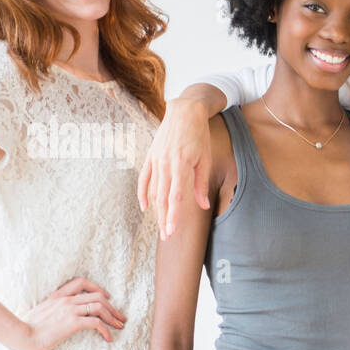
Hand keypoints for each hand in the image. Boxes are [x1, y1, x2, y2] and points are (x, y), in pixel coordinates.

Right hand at [17, 276, 124, 349]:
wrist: (21, 336)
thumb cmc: (24, 326)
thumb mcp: (32, 310)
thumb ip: (37, 305)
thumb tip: (31, 306)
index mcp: (57, 295)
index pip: (81, 281)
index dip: (98, 288)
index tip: (107, 299)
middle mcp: (65, 299)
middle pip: (98, 296)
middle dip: (113, 307)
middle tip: (120, 317)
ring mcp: (69, 310)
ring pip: (100, 307)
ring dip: (113, 317)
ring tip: (119, 326)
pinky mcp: (72, 323)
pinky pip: (96, 323)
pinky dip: (106, 330)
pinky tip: (109, 338)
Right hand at [137, 96, 212, 240]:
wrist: (183, 112)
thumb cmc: (199, 136)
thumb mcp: (205, 159)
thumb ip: (201, 184)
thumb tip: (202, 206)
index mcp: (180, 166)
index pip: (176, 197)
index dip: (174, 216)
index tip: (172, 231)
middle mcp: (165, 165)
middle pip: (163, 198)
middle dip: (165, 219)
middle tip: (167, 238)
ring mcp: (155, 161)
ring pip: (154, 191)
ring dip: (156, 211)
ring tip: (160, 227)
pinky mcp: (151, 157)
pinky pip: (144, 179)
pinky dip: (143, 193)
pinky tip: (145, 207)